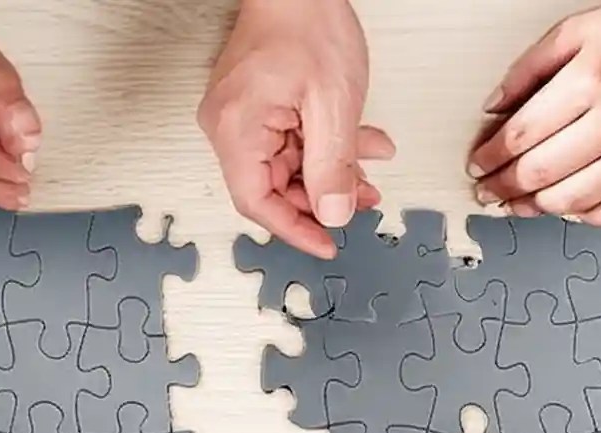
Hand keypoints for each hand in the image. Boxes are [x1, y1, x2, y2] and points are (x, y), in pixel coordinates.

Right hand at [198, 0, 394, 258]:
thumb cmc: (305, 20)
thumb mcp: (333, 102)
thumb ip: (334, 164)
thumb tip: (334, 214)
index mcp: (236, 129)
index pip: (257, 202)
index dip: (294, 229)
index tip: (326, 243)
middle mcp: (230, 126)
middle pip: (273, 186)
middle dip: (323, 198)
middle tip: (361, 203)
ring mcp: (242, 114)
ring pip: (288, 165)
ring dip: (332, 171)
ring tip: (370, 173)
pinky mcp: (258, 104)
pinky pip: (291, 140)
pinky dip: (326, 145)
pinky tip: (361, 142)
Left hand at [468, 0, 600, 226]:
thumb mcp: (581, 29)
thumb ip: (529, 68)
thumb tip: (493, 109)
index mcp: (592, 80)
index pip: (521, 136)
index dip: (490, 157)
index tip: (476, 165)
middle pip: (540, 173)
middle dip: (503, 187)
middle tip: (487, 192)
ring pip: (572, 201)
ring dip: (535, 208)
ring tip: (517, 204)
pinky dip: (582, 216)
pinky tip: (565, 206)